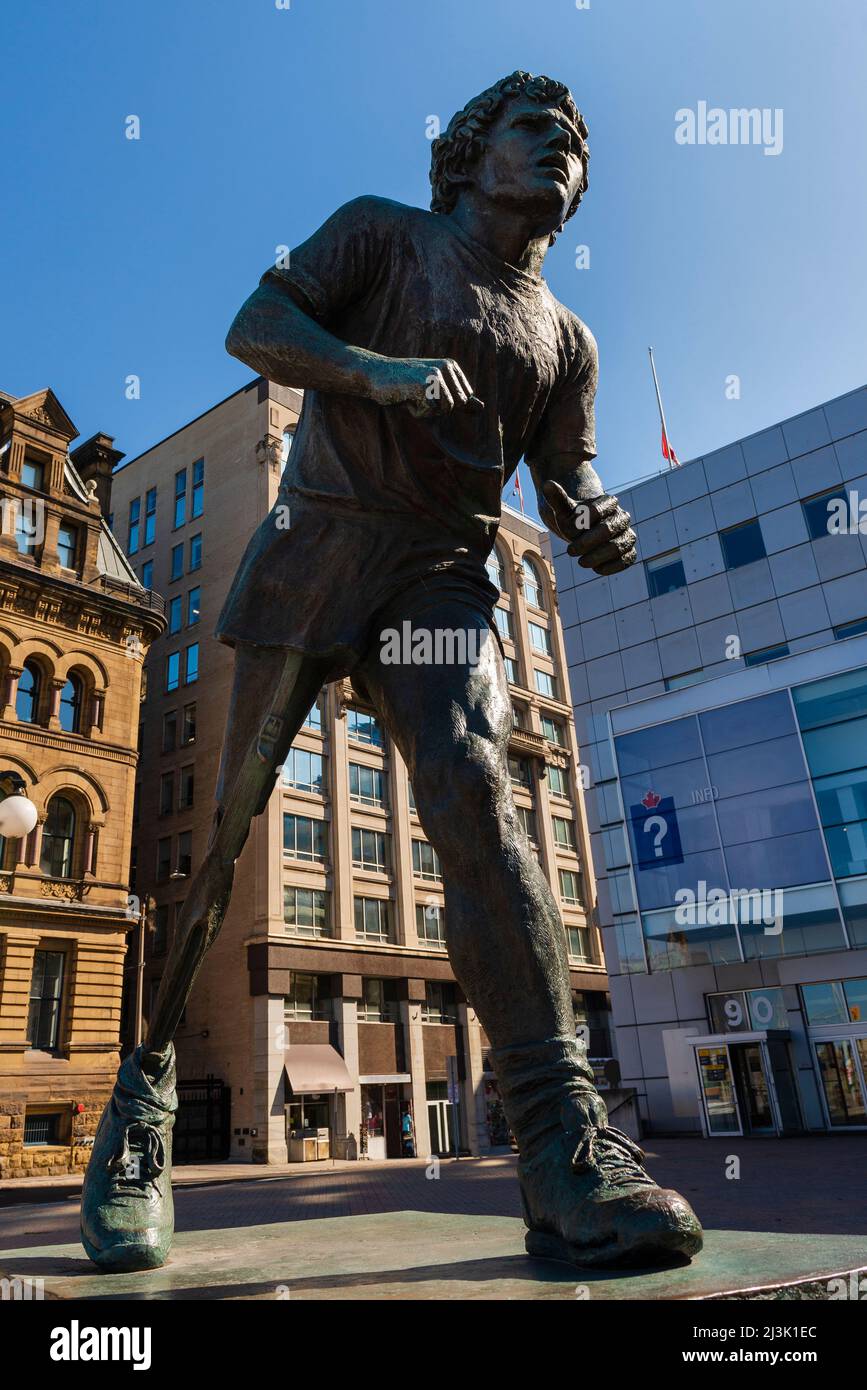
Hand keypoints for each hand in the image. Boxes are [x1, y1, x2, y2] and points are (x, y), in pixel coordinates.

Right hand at [365, 356, 482, 416]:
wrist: (376, 374)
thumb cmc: (404, 383)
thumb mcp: (435, 389)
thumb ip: (459, 398)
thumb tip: (482, 408)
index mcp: (451, 366)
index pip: (464, 399)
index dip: (444, 403)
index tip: (427, 391)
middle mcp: (446, 367)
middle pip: (457, 405)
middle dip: (437, 408)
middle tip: (418, 394)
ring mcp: (436, 374)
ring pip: (445, 409)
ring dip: (427, 410)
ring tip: (413, 395)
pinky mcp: (424, 384)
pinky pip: (430, 412)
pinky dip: (417, 411)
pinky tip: (405, 397)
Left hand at [541, 479, 636, 574]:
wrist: (587, 530)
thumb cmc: (575, 519)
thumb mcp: (564, 510)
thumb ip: (558, 498)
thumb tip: (547, 484)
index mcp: (609, 502)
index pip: (596, 510)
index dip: (580, 523)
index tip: (568, 530)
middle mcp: (622, 517)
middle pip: (607, 530)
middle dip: (586, 542)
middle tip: (570, 552)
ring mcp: (627, 534)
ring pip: (618, 547)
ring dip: (598, 557)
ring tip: (581, 562)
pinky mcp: (629, 551)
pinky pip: (629, 559)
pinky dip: (614, 566)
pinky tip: (596, 569)